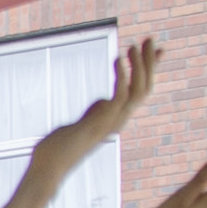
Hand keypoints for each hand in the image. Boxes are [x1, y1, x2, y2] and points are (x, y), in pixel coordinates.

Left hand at [19, 37, 159, 204]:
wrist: (47, 169)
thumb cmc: (58, 148)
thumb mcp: (83, 123)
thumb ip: (96, 111)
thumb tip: (104, 100)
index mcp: (116, 120)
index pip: (141, 91)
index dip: (150, 71)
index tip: (159, 50)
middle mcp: (119, 121)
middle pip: (147, 88)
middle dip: (150, 63)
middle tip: (150, 39)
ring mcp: (112, 122)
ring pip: (140, 90)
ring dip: (140, 66)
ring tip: (135, 45)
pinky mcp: (101, 122)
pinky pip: (121, 95)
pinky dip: (122, 76)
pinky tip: (117, 59)